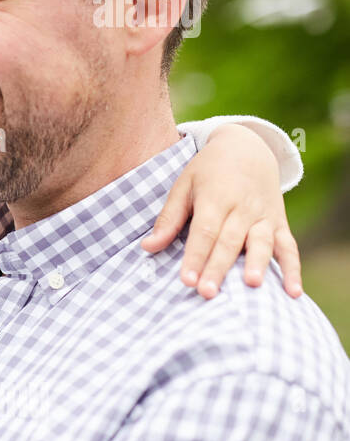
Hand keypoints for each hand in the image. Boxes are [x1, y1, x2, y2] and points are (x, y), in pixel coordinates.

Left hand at [142, 125, 302, 298]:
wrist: (248, 148)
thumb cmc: (208, 171)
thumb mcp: (184, 186)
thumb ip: (169, 219)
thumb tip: (147, 247)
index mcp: (215, 197)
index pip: (205, 231)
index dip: (195, 256)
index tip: (186, 280)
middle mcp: (243, 207)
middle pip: (230, 241)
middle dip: (218, 268)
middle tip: (208, 293)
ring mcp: (264, 216)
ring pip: (262, 243)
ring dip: (258, 264)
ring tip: (252, 285)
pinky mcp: (280, 223)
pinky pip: (289, 247)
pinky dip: (293, 269)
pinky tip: (293, 292)